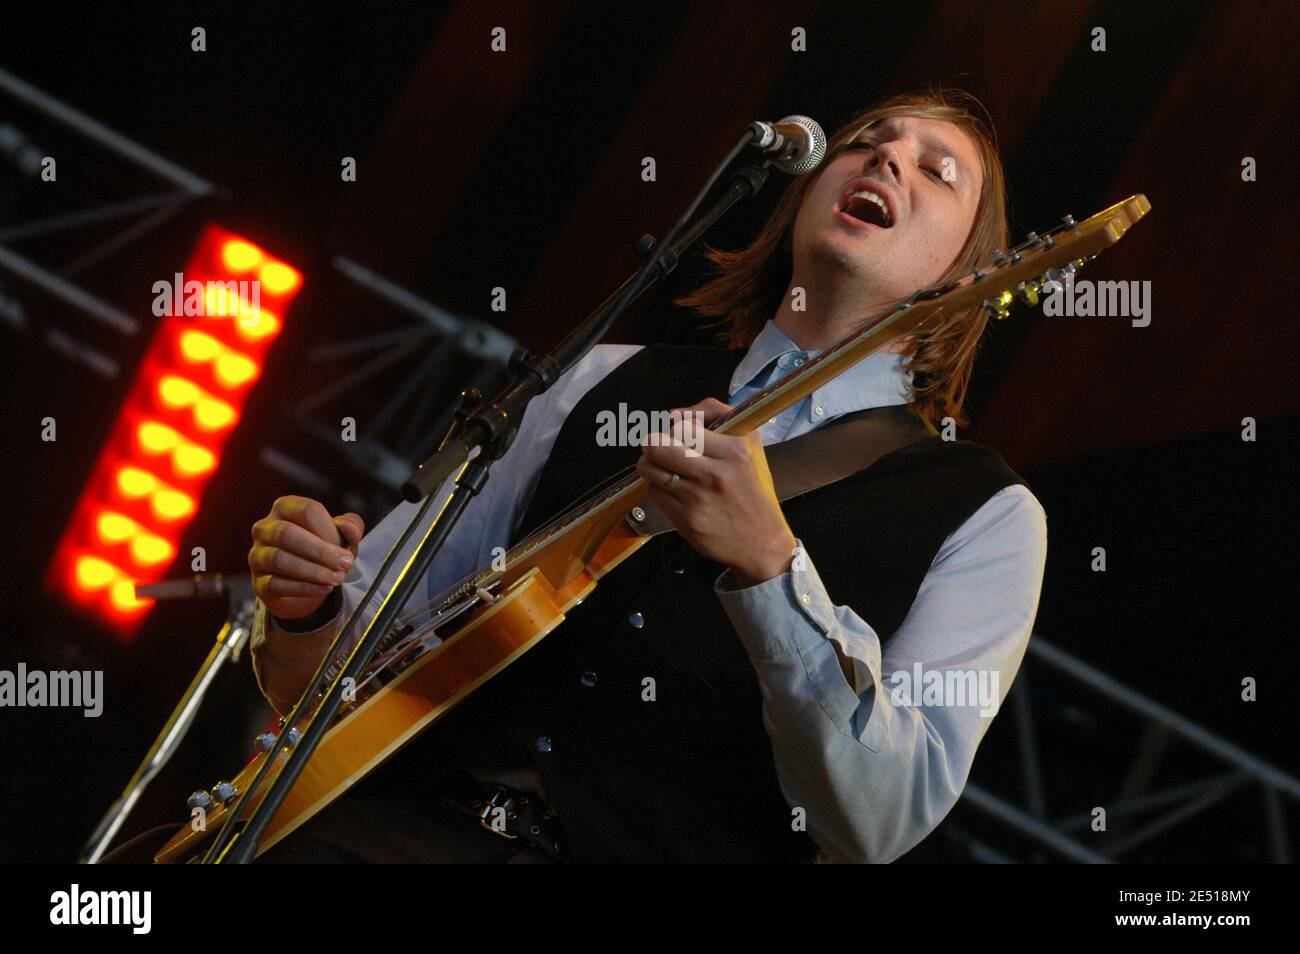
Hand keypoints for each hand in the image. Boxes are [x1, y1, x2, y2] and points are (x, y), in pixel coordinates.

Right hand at [249, 496, 363, 619]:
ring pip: (279, 559)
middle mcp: (265, 528)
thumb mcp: (340, 535)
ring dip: (313, 571)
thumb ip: (350, 526)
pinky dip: (304, 588)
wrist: (304, 583)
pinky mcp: (258, 582)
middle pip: (287, 533)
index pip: (306, 510)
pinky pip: (276, 584)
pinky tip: (324, 588)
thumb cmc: (321, 549)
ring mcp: (257, 555)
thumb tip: (350, 529)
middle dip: (320, 551)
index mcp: (285, 508)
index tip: (346, 548)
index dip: (329, 530)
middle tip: (345, 565)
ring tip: (336, 578)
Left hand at [636, 397, 797, 585]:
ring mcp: (699, 498)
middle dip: (653, 443)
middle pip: (658, 445)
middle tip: (658, 446)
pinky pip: (654, 492)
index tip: (677, 431)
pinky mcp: (686, 519)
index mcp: (736, 450)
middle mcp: (717, 473)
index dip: (675, 425)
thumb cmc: (752, 488)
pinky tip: (672, 490)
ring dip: (650, 465)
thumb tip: (673, 414)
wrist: (762, 542)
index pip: (683, 425)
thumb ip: (715, 416)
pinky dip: (657, 488)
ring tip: (662, 466)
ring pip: (650, 468)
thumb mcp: (750, 444)